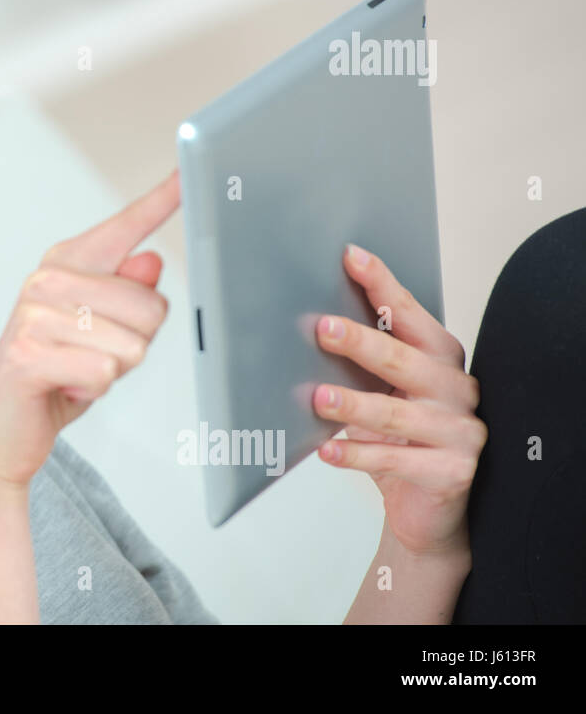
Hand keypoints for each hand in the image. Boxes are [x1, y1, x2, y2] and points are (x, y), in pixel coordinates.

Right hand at [0, 169, 180, 490]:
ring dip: (112, 372)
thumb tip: (151, 263)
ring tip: (75, 372)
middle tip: (92, 357)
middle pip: (150, 306)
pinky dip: (94, 391)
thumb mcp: (101, 334)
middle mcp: (47, 278)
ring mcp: (35, 313)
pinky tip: (64, 388)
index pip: (126, 225)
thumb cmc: (52, 380)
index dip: (162, 198)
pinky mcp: (29, 352)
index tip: (189, 171)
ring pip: (132, 345)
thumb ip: (127, 296)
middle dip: (134, 346)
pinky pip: (107, 371)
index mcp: (66, 263)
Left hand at [312, 244, 487, 557]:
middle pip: (404, 360)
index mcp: (441, 359)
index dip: (382, 284)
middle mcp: (456, 390)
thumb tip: (308, 329)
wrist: (428, 509)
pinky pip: (397, 459)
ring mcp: (459, 432)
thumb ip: (364, 364)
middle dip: (362, 341)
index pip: (410, 314)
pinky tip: (328, 449)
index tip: (352, 257)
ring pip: (397, 412)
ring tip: (317, 397)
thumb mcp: (385, 393)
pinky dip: (358, 454)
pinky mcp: (451, 472)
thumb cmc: (402, 438)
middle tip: (322, 328)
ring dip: (353, 403)